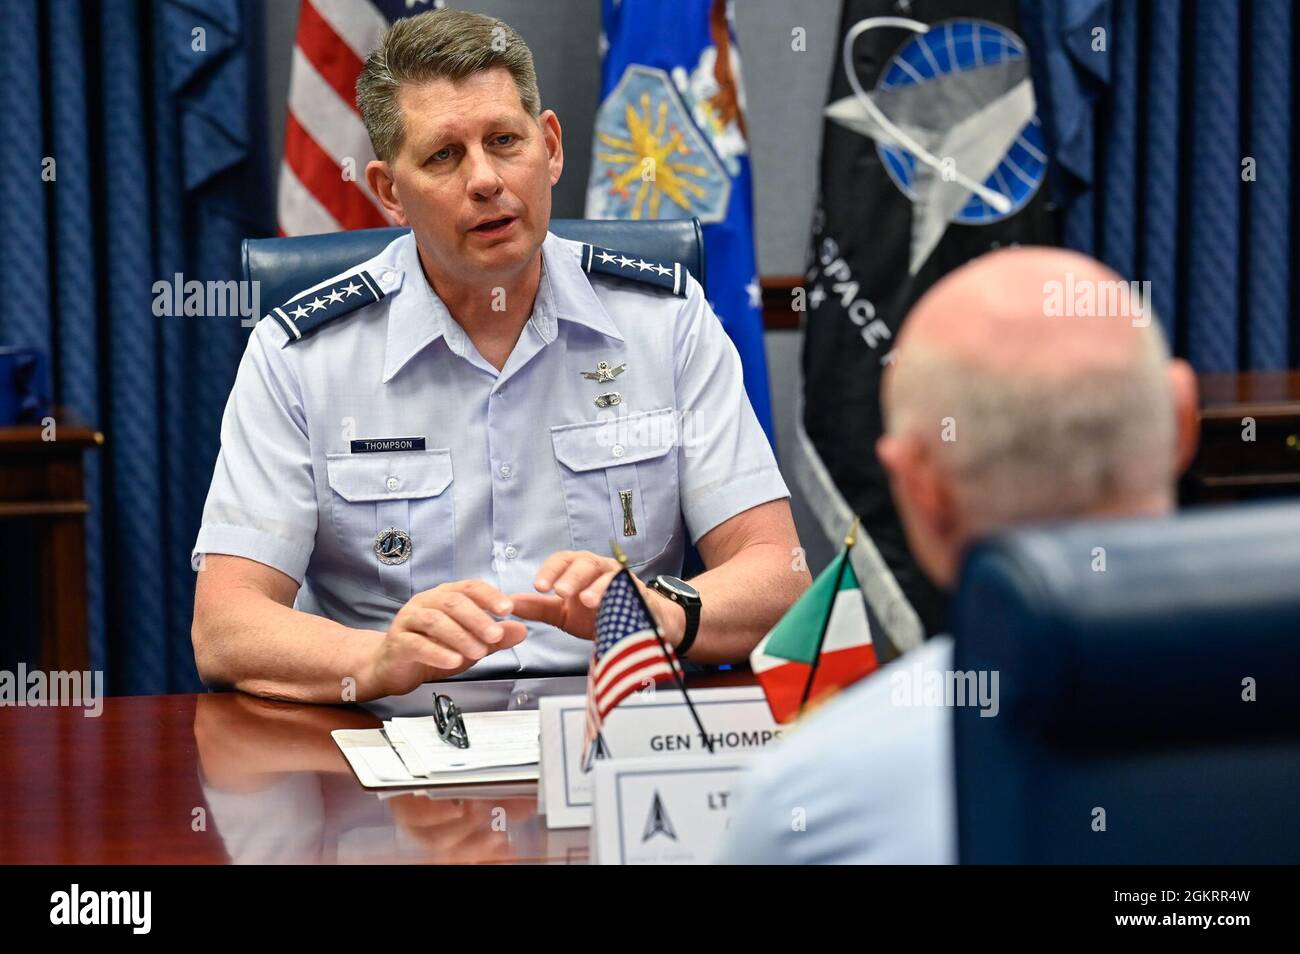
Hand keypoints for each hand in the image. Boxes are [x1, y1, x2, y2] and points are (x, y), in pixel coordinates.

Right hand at [362, 581, 527, 697]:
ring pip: (434, 621)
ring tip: (479, 652)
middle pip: (452, 602)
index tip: (508, 608)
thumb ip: (495, 638)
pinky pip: (417, 644)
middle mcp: (426, 602)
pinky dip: (437, 652)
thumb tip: (523, 630)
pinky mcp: (397, 642)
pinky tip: (454, 662)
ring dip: (460, 636)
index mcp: (445, 596)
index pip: (469, 587)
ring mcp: (409, 620)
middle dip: (477, 618)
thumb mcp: (470, 644)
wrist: (393, 667)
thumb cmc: (433, 650)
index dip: (489, 595)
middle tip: (496, 635)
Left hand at [509, 550, 680, 642]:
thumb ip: (539, 607)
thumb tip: (508, 604)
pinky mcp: (639, 593)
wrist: (635, 626)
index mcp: (579, 568)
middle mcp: (600, 567)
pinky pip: (631, 591)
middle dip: (572, 576)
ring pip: (609, 574)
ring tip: (585, 600)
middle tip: (559, 592)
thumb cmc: (598, 614)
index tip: (539, 586)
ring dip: (596, 586)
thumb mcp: (564, 613)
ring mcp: (622, 578)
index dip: (550, 570)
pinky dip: (621, 597)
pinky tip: (612, 606)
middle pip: (585, 562)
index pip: (562, 560)